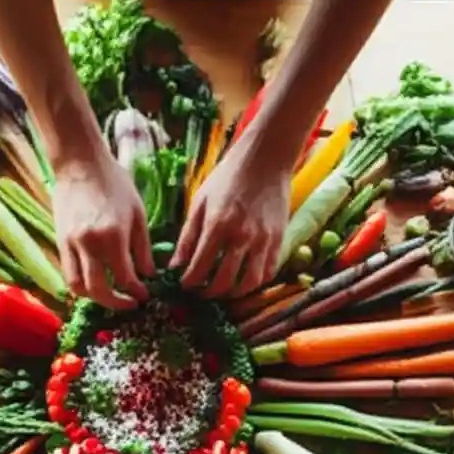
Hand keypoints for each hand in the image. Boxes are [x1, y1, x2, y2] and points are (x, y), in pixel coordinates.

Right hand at [54, 152, 155, 308]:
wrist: (79, 163)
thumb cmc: (114, 182)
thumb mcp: (138, 212)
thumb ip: (143, 247)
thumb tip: (148, 275)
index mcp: (114, 236)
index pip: (126, 278)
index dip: (137, 292)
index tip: (145, 295)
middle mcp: (90, 245)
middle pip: (100, 291)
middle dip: (117, 303)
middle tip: (130, 303)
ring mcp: (71, 245)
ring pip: (79, 287)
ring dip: (96, 298)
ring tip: (111, 296)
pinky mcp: (60, 242)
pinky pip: (68, 274)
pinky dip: (81, 285)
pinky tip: (94, 282)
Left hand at [172, 140, 288, 298]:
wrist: (265, 159)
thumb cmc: (228, 178)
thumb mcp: (200, 202)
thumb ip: (187, 237)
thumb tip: (174, 266)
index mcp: (217, 225)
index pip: (199, 268)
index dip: (188, 283)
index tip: (184, 285)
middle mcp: (241, 237)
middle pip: (223, 282)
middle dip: (208, 293)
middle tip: (201, 292)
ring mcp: (263, 240)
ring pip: (248, 283)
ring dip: (233, 294)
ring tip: (223, 291)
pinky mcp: (279, 240)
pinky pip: (268, 272)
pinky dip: (255, 283)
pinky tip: (244, 281)